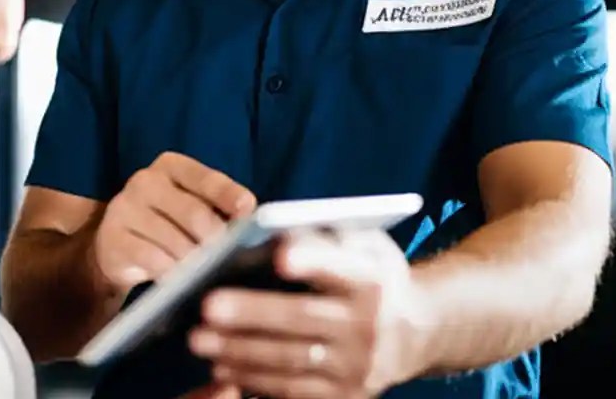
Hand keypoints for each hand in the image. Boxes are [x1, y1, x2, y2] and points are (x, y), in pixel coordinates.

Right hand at [92, 152, 255, 291]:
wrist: (116, 248)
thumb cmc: (167, 225)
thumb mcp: (193, 209)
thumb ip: (220, 209)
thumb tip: (249, 222)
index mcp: (171, 166)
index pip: (206, 178)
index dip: (229, 195)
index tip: (248, 212)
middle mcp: (145, 180)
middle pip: (194, 212)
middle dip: (216, 240)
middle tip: (227, 259)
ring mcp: (125, 208)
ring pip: (174, 239)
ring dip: (194, 261)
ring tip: (204, 272)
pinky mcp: (113, 238)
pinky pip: (152, 259)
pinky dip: (171, 272)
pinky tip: (178, 279)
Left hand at [187, 230, 429, 397]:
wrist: (416, 332)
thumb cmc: (373, 276)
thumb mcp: (364, 246)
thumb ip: (323, 237)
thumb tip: (273, 232)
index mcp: (371, 280)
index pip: (339, 268)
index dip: (312, 261)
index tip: (279, 255)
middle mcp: (368, 326)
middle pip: (303, 319)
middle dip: (253, 314)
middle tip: (207, 306)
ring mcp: (357, 367)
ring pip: (291, 361)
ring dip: (241, 352)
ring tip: (199, 340)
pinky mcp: (346, 396)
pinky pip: (293, 390)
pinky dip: (254, 381)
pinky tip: (222, 368)